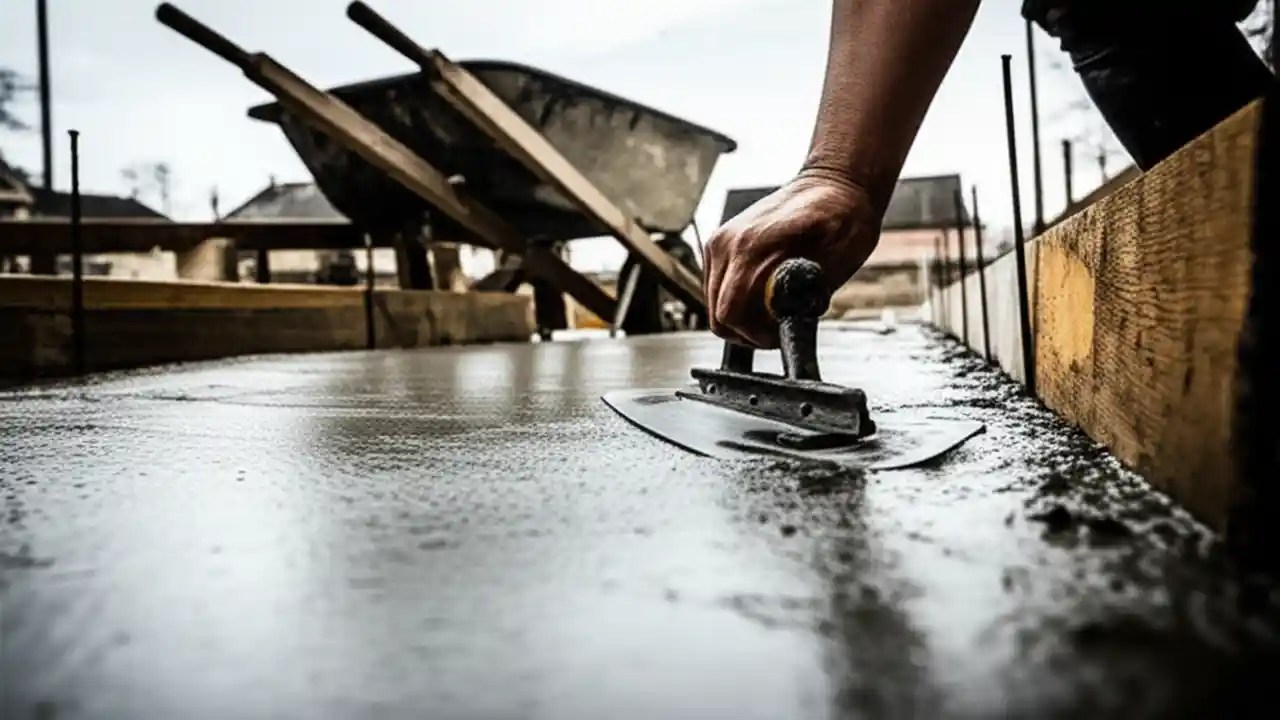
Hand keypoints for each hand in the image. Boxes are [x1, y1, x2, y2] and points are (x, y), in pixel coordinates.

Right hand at [703, 170, 881, 347]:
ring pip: (716, 307)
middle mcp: (726, 243)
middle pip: (718, 316)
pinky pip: (720, 291)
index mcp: (750, 246)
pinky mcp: (720, 246)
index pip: (730, 313)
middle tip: (780, 327)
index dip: (756, 335)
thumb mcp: (839, 255)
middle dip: (749, 331)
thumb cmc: (842, 213)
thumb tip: (789, 315)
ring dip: (745, 317)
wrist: (833, 182)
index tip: (781, 333)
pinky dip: (740, 302)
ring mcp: (719, 244)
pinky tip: (767, 293)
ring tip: (777, 308)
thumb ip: (810, 288)